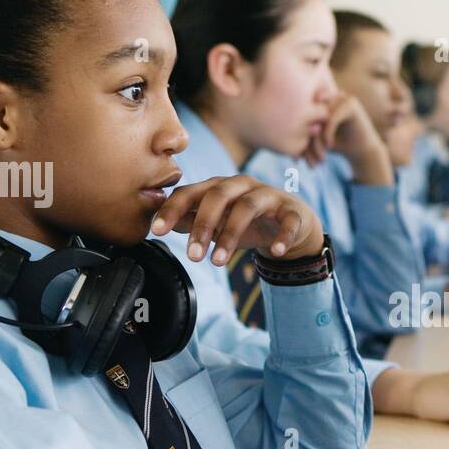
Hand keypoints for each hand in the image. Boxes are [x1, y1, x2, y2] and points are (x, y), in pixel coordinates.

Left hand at [151, 175, 323, 262]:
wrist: (291, 222)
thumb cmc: (247, 221)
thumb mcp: (216, 222)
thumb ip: (189, 221)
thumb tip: (158, 224)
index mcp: (218, 187)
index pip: (190, 192)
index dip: (173, 210)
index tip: (157, 231)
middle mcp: (241, 185)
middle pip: (217, 196)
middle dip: (202, 226)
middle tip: (192, 256)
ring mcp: (268, 196)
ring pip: (247, 208)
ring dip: (231, 234)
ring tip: (218, 262)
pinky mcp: (292, 211)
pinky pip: (288, 221)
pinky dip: (282, 236)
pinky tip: (275, 251)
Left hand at [304, 91, 392, 184]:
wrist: (363, 152)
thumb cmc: (337, 144)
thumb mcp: (315, 137)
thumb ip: (303, 130)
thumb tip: (284, 130)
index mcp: (320, 99)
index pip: (302, 112)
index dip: (299, 134)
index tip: (301, 156)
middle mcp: (330, 94)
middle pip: (309, 113)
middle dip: (307, 138)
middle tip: (309, 157)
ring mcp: (341, 97)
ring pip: (320, 116)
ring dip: (317, 138)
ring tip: (321, 155)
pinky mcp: (351, 105)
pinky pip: (331, 117)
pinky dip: (328, 133)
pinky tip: (330, 146)